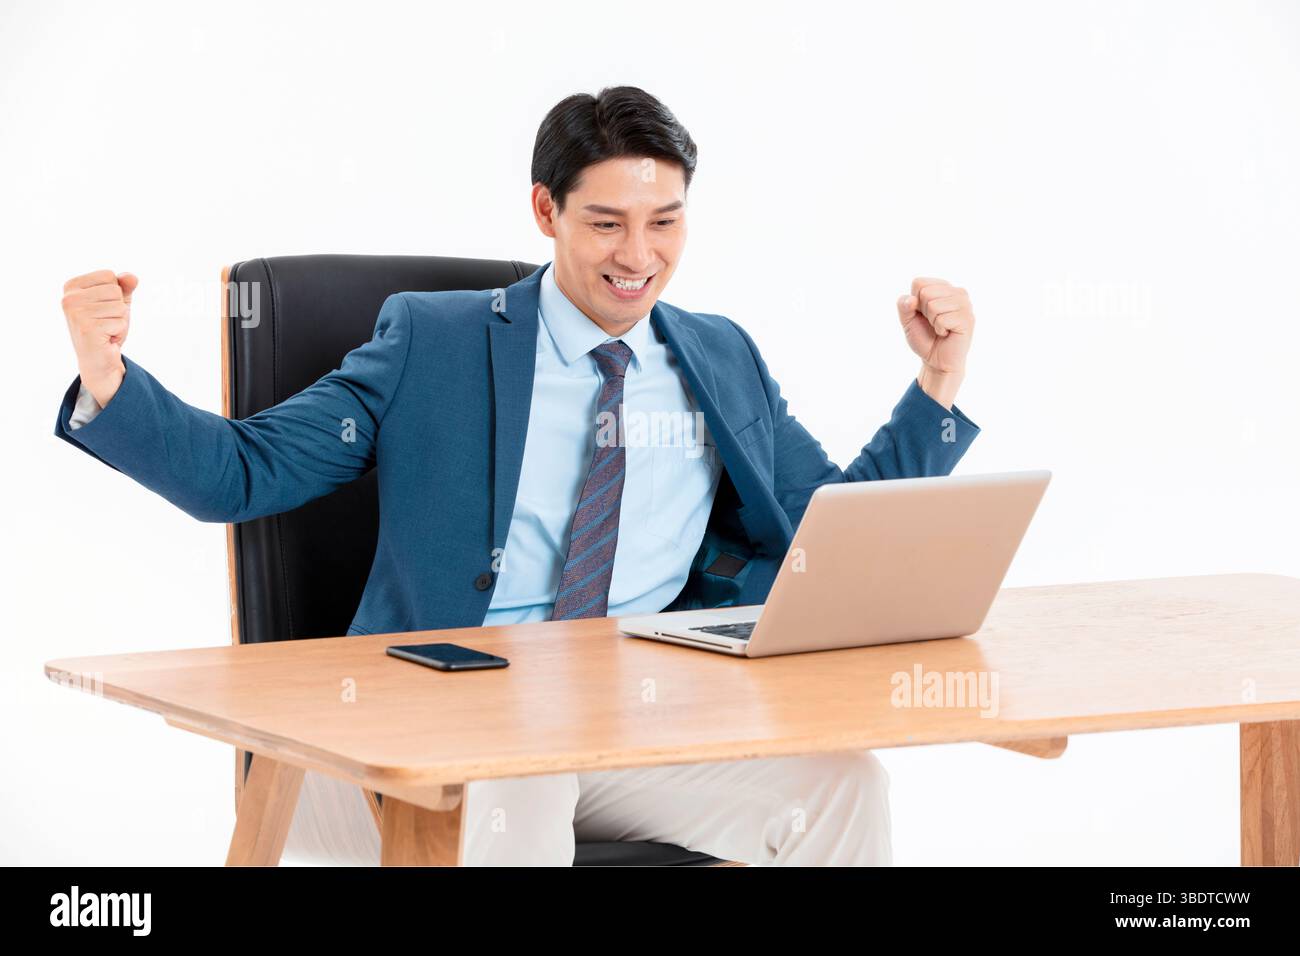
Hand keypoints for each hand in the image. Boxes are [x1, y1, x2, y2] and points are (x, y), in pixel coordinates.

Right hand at [62, 269, 137, 407]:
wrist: (100, 360)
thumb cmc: (107, 327)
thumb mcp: (117, 302)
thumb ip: (124, 286)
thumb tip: (131, 277)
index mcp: (72, 287)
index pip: (109, 275)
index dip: (115, 294)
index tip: (103, 309)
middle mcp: (69, 299)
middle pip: (115, 290)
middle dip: (119, 308)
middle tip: (106, 322)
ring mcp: (76, 314)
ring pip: (120, 306)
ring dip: (119, 321)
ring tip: (106, 330)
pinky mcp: (88, 328)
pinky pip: (120, 322)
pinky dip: (119, 332)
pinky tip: (107, 338)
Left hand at [896, 277, 973, 407]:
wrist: (936, 361)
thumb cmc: (925, 338)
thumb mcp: (908, 320)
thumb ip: (903, 306)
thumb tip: (911, 299)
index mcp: (943, 287)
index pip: (918, 282)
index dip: (914, 302)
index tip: (924, 314)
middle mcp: (957, 291)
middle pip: (925, 292)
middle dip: (923, 312)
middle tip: (933, 323)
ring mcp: (964, 304)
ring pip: (933, 305)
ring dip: (932, 321)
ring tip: (941, 328)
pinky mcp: (968, 318)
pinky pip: (942, 319)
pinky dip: (940, 329)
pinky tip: (948, 333)